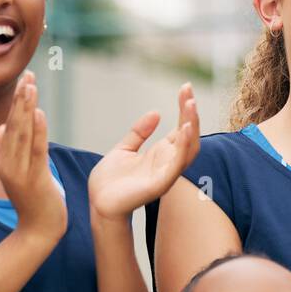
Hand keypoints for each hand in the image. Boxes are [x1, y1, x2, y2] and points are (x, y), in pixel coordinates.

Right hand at [0, 72, 66, 239]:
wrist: (39, 231)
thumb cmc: (35, 201)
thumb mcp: (20, 172)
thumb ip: (10, 151)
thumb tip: (2, 127)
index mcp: (5, 159)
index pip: (11, 124)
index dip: (18, 102)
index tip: (26, 81)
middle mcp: (8, 162)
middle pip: (14, 124)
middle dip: (21, 99)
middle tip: (29, 74)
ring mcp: (19, 171)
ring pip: (22, 134)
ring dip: (27, 108)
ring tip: (31, 86)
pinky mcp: (34, 179)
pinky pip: (36, 150)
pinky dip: (38, 131)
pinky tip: (40, 113)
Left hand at [88, 83, 199, 218]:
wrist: (99, 203)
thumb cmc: (111, 181)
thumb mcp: (124, 148)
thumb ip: (139, 132)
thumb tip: (156, 113)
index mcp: (161, 155)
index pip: (180, 128)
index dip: (184, 108)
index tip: (185, 88)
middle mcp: (168, 163)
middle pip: (189, 136)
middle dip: (191, 113)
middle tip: (188, 91)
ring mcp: (166, 174)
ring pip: (188, 149)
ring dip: (192, 127)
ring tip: (190, 105)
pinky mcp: (160, 184)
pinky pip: (177, 164)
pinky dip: (183, 147)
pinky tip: (183, 129)